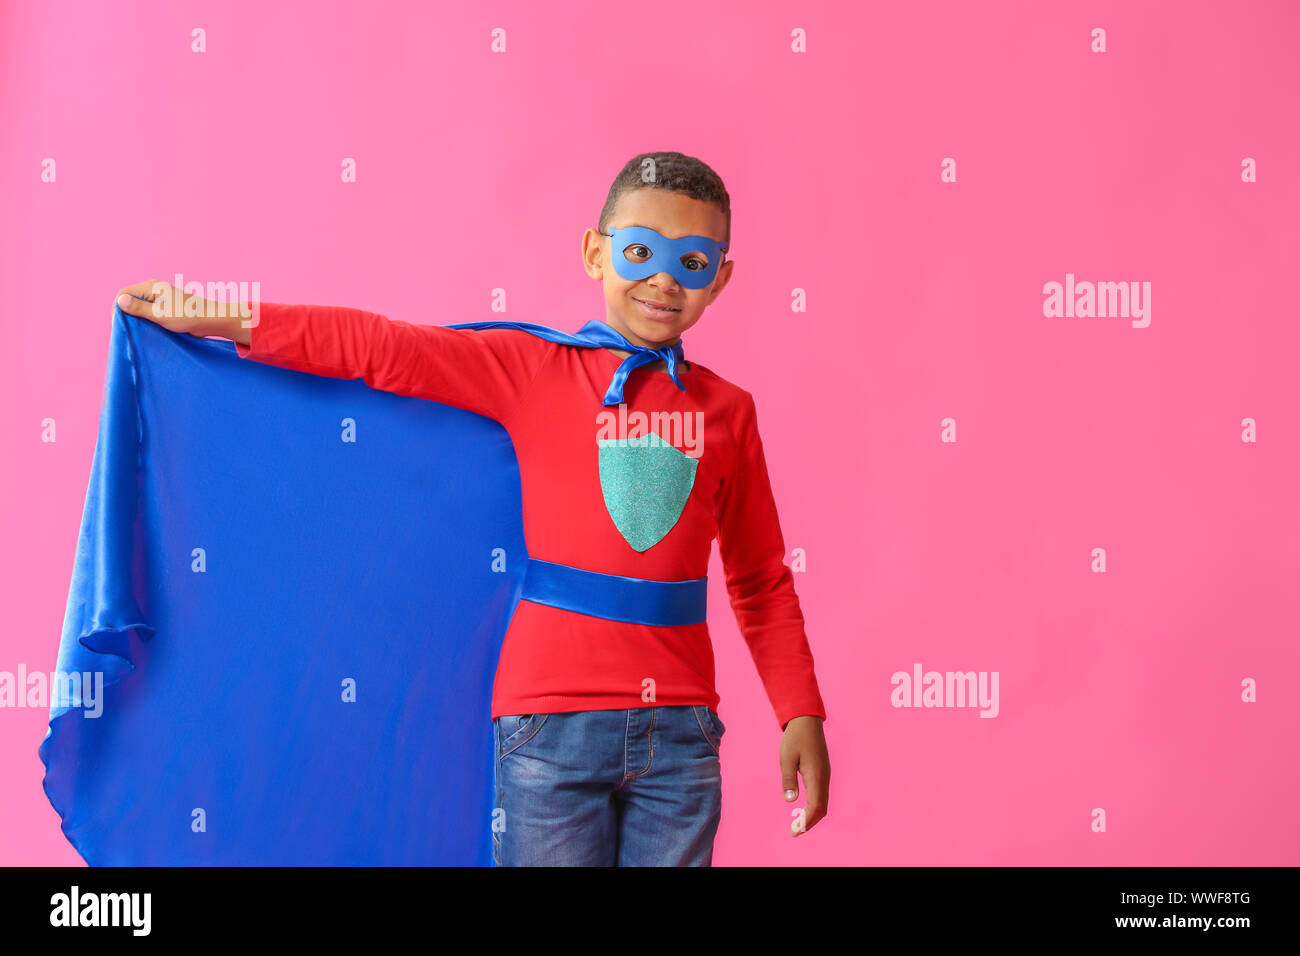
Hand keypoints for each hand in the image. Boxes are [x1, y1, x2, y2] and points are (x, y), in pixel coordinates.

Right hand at [115, 279, 250, 342]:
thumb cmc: (188, 316)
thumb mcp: (160, 314)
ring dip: (136, 319)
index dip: (118, 307)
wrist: (212, 321)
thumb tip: (120, 301)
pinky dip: (145, 321)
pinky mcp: (166, 308)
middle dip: (126, 314)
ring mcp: (160, 299)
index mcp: (152, 287)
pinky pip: (149, 313)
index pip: (124, 293)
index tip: (118, 324)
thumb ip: (140, 308)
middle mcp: (154, 290)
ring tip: (134, 331)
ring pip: (139, 308)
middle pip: (131, 300)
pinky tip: (145, 331)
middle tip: (125, 330)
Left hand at [780, 714, 828, 836]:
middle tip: (793, 831)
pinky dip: (813, 806)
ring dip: (811, 815)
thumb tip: (790, 801)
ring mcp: (825, 775)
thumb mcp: (786, 758)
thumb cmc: (795, 738)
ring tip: (796, 823)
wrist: (806, 720)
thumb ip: (789, 780)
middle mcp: (824, 777)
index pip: (816, 806)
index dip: (806, 822)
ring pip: (822, 802)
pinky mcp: (822, 772)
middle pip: (821, 808)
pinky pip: (821, 795)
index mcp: (816, 775)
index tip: (795, 831)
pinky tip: (802, 809)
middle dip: (809, 822)